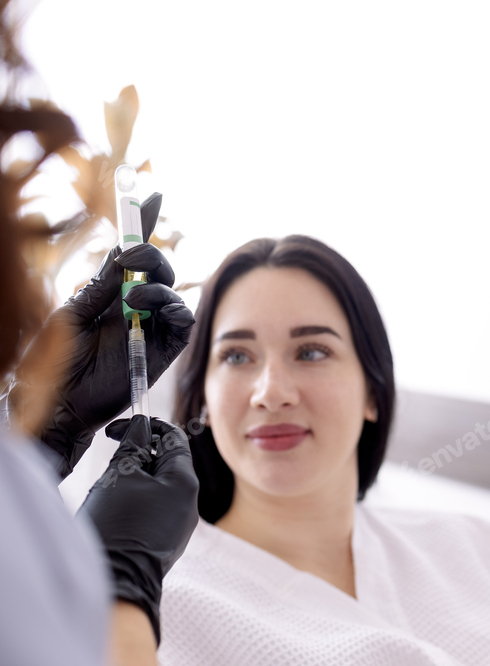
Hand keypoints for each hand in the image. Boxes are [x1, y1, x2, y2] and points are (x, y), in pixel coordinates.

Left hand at [19, 193, 194, 478]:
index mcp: (111, 294)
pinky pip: (183, 321)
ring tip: (132, 296)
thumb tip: (120, 254)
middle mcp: (135, 307)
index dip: (143, 224)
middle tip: (128, 256)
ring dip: (157, 284)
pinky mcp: (163, 350)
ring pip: (173, 292)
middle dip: (149, 253)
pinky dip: (173, 307)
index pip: (133, 255)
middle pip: (159, 268)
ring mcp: (151, 328)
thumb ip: (101, 286)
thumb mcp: (74, 312)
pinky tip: (150, 309)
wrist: (63, 400)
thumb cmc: (59, 360)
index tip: (150, 194)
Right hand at [78, 415, 198, 644]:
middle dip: (139, 455)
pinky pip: (157, 509)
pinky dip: (139, 501)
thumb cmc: (117, 525)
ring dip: (136, 479)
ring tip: (111, 490)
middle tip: (111, 458)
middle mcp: (190, 502)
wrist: (118, 582)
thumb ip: (133, 446)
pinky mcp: (169, 540)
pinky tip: (117, 512)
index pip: (174, 437)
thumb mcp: (120, 475)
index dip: (148, 426)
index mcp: (184, 481)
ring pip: (160, 487)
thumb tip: (140, 429)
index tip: (121, 428)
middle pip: (167, 462)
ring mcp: (182, 524)